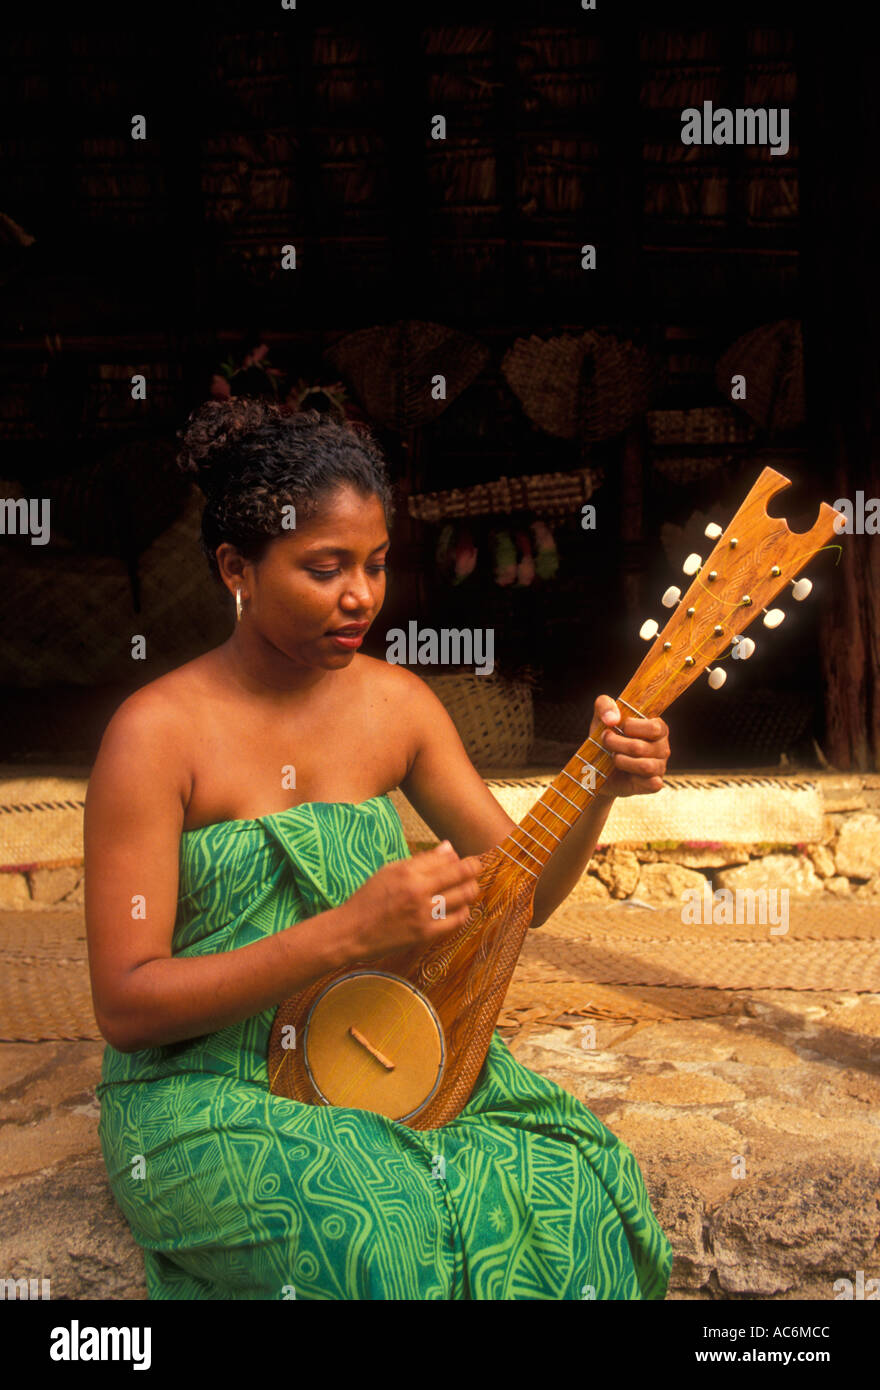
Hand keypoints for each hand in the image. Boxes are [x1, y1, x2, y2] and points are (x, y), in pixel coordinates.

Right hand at [338, 841, 483, 962]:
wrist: (352, 932)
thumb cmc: (369, 899)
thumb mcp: (390, 871)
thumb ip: (421, 860)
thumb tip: (449, 847)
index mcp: (407, 871)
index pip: (448, 857)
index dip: (462, 858)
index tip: (466, 860)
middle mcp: (418, 889)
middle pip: (462, 873)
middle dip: (474, 869)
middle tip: (475, 870)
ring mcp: (423, 913)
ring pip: (465, 896)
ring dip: (471, 890)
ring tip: (468, 889)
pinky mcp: (426, 934)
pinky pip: (458, 920)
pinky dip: (463, 912)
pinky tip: (458, 909)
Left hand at [591, 694, 669, 798]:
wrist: (598, 767)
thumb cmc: (606, 738)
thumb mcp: (601, 717)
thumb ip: (605, 705)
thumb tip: (613, 719)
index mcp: (658, 728)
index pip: (653, 727)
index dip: (629, 727)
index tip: (616, 727)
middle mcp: (663, 747)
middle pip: (640, 747)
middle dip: (616, 744)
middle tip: (606, 742)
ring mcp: (660, 766)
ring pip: (645, 766)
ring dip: (621, 761)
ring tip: (614, 758)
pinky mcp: (654, 784)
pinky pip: (652, 784)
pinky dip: (634, 778)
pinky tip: (625, 773)